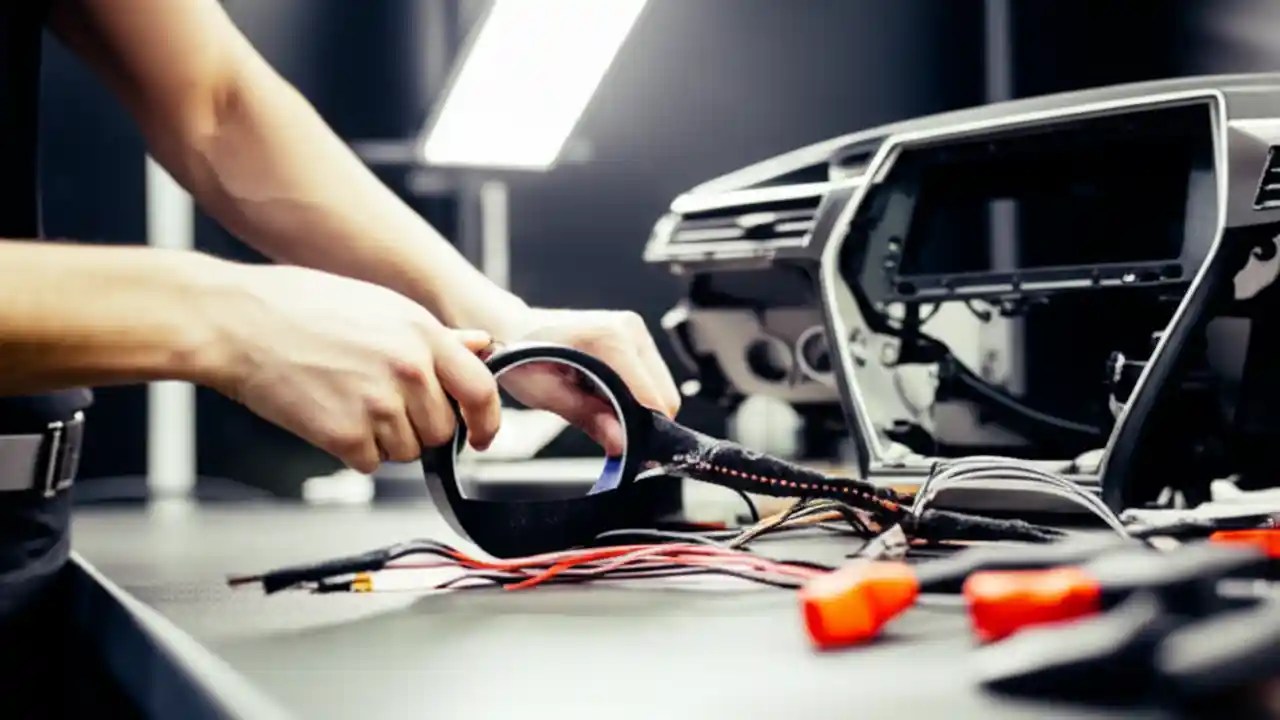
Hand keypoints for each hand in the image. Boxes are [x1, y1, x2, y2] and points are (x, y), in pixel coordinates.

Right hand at [201, 264, 499, 471]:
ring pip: (407, 451)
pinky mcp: (346, 436)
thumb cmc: (302, 306)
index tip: (484, 436)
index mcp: (422, 335)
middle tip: (384, 404)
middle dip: (421, 428)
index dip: (488, 421)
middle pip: (443, 430)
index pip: (481, 390)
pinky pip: (370, 462)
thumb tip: (481, 345)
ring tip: (349, 400)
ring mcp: (378, 405)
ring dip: (386, 439)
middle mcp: (408, 370)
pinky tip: (330, 414)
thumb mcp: (381, 306)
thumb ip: (438, 335)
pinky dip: (354, 450)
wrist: (237, 322)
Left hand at [493, 308, 680, 454]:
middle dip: (640, 418)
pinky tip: (601, 388)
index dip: (643, 428)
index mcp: (609, 338)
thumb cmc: (519, 354)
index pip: (652, 396)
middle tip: (605, 425)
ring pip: (660, 387)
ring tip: (596, 400)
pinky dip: (633, 393)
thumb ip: (588, 418)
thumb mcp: (545, 393)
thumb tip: (622, 443)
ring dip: (636, 405)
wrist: (511, 327)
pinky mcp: (634, 336)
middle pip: (663, 393)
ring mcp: (634, 329)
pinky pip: (650, 377)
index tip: (626, 447)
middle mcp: (629, 328)